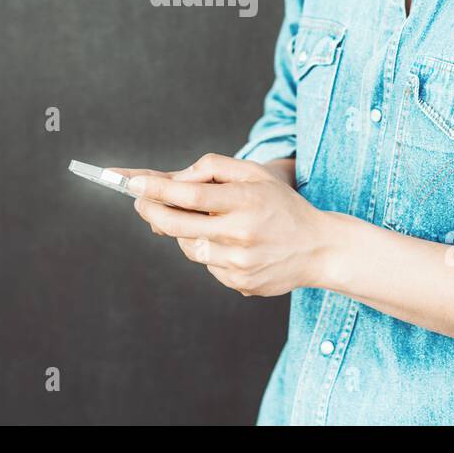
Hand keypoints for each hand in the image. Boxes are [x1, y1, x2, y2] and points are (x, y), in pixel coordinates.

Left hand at [126, 153, 329, 296]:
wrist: (320, 249)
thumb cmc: (282, 205)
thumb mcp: (255, 174)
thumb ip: (214, 168)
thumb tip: (177, 180)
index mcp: (245, 201)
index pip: (190, 196)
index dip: (157, 190)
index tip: (133, 183)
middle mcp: (241, 234)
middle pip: (178, 225)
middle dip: (152, 211)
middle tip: (141, 201)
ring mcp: (239, 263)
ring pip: (188, 247)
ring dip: (183, 232)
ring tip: (202, 221)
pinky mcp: (240, 284)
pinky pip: (207, 265)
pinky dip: (208, 252)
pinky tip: (229, 245)